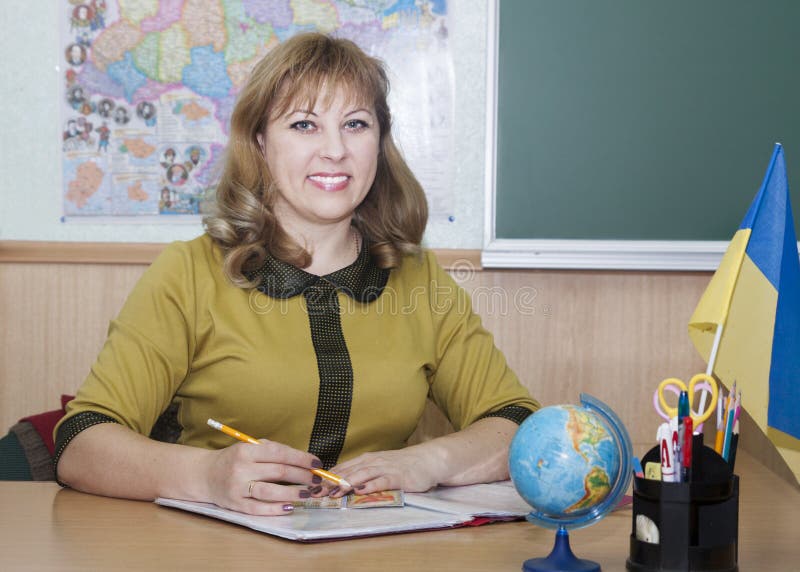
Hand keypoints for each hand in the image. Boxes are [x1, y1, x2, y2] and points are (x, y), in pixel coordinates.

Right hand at [202, 440, 322, 514]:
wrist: (205, 475)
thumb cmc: (234, 459)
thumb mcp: (249, 448)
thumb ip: (272, 451)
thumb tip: (303, 460)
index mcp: (246, 451)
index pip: (280, 453)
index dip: (301, 458)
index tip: (317, 463)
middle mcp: (241, 468)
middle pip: (278, 472)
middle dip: (302, 476)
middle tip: (317, 480)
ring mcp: (237, 488)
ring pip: (270, 492)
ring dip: (293, 493)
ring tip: (308, 493)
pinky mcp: (235, 505)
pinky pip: (259, 508)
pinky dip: (276, 508)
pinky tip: (290, 506)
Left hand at [326, 448, 443, 496]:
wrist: (428, 459)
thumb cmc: (402, 465)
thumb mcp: (380, 466)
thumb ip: (363, 473)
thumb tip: (341, 483)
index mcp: (367, 459)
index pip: (343, 467)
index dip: (327, 477)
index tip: (313, 486)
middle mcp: (374, 462)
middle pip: (349, 471)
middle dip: (332, 482)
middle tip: (317, 492)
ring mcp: (386, 468)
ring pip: (363, 475)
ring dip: (347, 483)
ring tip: (335, 492)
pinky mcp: (399, 477)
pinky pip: (382, 481)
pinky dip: (371, 486)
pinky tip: (361, 491)